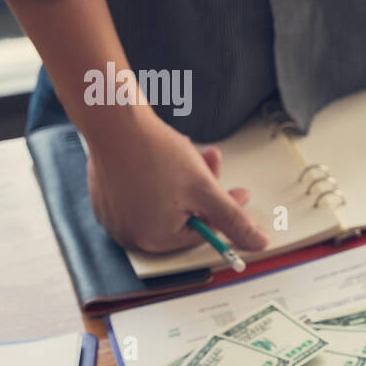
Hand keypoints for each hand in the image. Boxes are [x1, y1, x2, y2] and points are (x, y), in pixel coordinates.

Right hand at [86, 115, 267, 253]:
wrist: (113, 122)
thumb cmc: (153, 153)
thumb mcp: (206, 190)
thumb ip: (234, 221)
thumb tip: (258, 244)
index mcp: (154, 240)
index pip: (202, 232)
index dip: (225, 211)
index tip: (239, 194)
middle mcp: (130, 234)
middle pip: (184, 217)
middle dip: (206, 190)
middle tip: (214, 166)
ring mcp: (115, 217)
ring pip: (166, 203)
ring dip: (188, 180)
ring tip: (192, 153)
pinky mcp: (106, 199)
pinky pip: (144, 195)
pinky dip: (161, 179)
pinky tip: (165, 156)